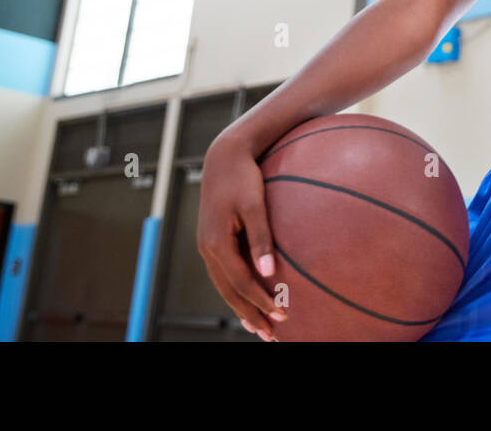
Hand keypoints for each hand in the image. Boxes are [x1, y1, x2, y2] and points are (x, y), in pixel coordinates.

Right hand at [196, 125, 287, 340]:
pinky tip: (248, 299)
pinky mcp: (212, 241)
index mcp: (216, 243)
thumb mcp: (255, 204)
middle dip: (250, 315)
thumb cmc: (243, 177)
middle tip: (271, 335)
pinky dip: (236, 291)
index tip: (283, 316)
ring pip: (224, 287)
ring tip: (259, 327)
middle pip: (229, 293)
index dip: (261, 302)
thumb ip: (261, 239)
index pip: (241, 283)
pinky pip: (224, 275)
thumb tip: (270, 274)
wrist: (224, 156)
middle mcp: (207, 249)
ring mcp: (207, 247)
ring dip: (241, 308)